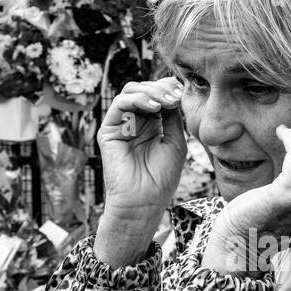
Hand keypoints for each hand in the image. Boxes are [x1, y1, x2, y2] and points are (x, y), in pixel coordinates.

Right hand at [94, 77, 186, 266]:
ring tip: (166, 101)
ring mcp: (120, 125)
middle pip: (143, 89)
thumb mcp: (175, 141)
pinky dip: (137, 100)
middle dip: (161, 88)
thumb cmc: (161, 178)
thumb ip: (173, 116)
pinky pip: (119, 104)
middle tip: (176, 96)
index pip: (156, 96)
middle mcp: (134, 122)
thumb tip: (173, 92)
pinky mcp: (108, 131)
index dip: (168, 90)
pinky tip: (153, 107)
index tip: (182, 94)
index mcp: (150, 124)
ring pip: (130, 92)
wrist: (144, 202)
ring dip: (151, 92)